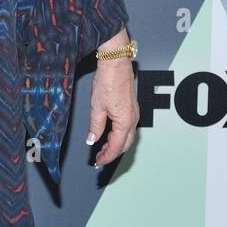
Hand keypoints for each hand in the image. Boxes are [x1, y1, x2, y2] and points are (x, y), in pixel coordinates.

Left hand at [86, 35, 139, 169]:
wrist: (116, 64)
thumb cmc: (108, 81)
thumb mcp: (97, 107)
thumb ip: (95, 126)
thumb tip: (92, 140)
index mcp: (125, 122)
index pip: (116, 147)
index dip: (107, 156)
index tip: (98, 162)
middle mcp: (133, 119)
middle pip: (125, 145)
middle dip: (112, 153)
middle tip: (99, 158)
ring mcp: (134, 114)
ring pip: (127, 137)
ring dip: (116, 145)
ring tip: (102, 148)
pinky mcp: (132, 108)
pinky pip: (128, 128)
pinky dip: (119, 136)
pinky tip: (109, 135)